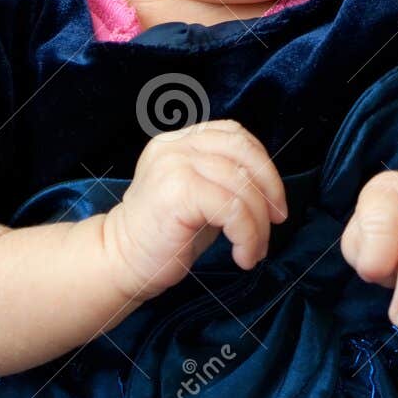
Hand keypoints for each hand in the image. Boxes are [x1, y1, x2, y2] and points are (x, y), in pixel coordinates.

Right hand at [103, 120, 287, 301]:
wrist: (121, 263)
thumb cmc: (165, 236)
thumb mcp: (200, 196)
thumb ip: (226, 179)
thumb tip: (270, 186)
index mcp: (179, 140)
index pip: (235, 135)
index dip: (263, 165)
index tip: (274, 201)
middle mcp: (175, 145)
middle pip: (243, 152)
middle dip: (270, 188)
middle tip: (277, 221)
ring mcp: (174, 164)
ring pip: (241, 185)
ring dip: (258, 224)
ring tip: (255, 250)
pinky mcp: (177, 190)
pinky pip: (232, 208)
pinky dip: (247, 235)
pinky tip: (243, 256)